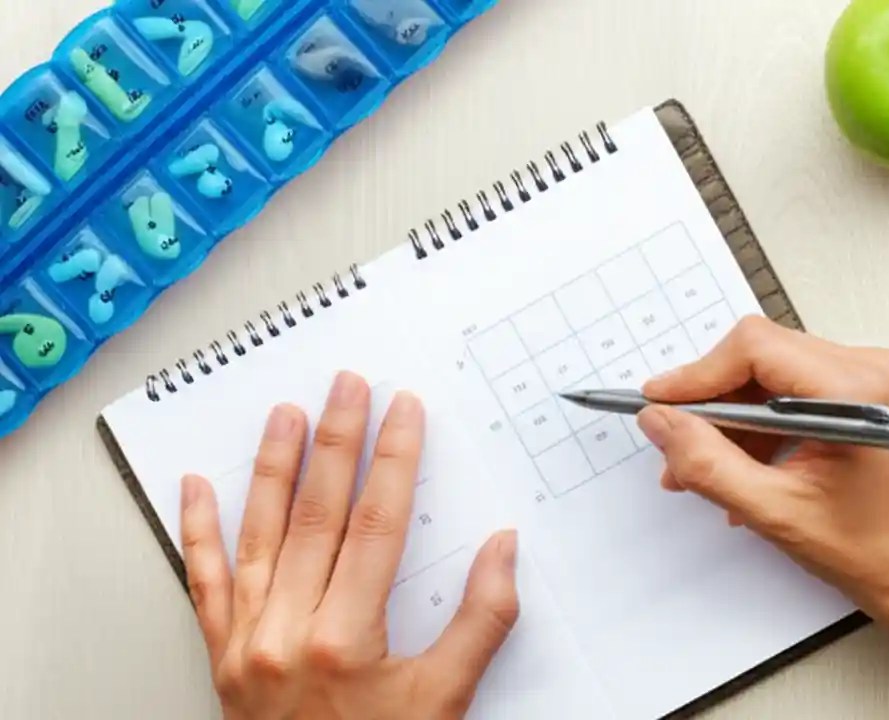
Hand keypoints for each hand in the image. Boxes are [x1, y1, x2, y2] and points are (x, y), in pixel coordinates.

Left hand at [180, 372, 518, 719]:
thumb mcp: (444, 702)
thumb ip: (480, 622)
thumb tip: (502, 550)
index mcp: (345, 638)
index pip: (375, 523)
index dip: (394, 458)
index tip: (402, 411)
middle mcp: (287, 631)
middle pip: (317, 513)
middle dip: (337, 440)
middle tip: (347, 386)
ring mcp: (247, 640)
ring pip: (260, 534)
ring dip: (274, 467)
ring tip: (285, 414)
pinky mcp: (222, 654)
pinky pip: (204, 582)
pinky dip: (199, 531)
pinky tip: (197, 487)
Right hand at [637, 316, 888, 622]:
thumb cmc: (872, 551)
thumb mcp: (773, 511)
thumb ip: (707, 462)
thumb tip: (659, 421)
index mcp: (857, 390)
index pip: (754, 348)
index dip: (697, 374)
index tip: (658, 404)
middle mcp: (869, 369)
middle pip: (759, 356)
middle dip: (711, 403)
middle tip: (675, 447)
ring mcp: (869, 378)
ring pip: (769, 374)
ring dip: (731, 419)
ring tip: (704, 471)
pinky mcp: (862, 394)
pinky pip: (790, 390)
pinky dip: (757, 426)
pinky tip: (741, 469)